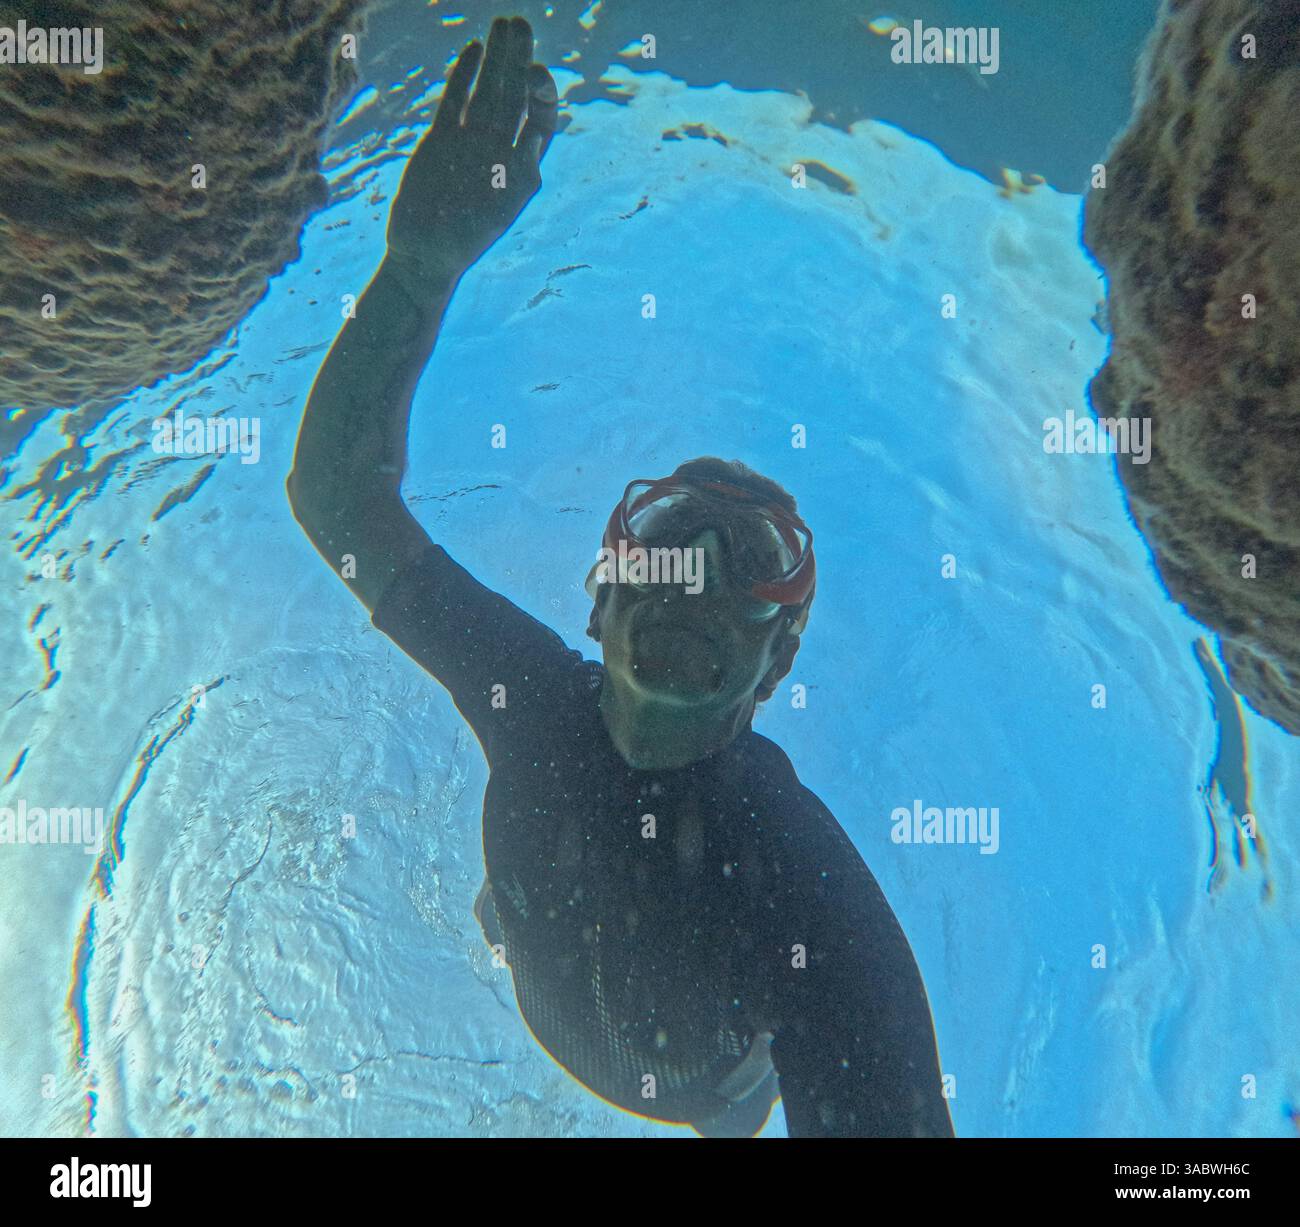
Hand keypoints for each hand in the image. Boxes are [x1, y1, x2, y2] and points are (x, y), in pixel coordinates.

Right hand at [386, 16, 556, 287]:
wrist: (425, 254)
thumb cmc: (467, 241)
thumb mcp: (501, 208)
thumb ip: (519, 172)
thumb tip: (534, 137)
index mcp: (521, 165)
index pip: (539, 118)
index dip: (541, 93)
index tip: (536, 74)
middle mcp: (498, 147)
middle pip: (513, 94)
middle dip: (519, 59)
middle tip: (521, 24)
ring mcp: (470, 140)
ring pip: (486, 90)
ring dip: (496, 57)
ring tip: (505, 23)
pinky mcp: (441, 138)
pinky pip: (456, 100)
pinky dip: (465, 75)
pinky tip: (475, 48)